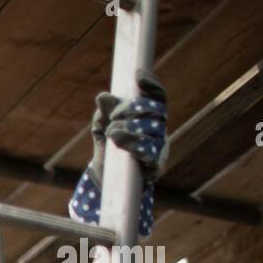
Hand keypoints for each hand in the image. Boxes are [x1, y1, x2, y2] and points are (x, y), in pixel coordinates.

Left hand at [69, 70, 167, 238]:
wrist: (107, 187)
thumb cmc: (109, 155)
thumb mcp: (103, 132)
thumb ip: (104, 116)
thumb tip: (103, 97)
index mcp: (150, 120)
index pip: (157, 99)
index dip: (152, 86)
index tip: (137, 75)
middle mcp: (159, 133)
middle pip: (156, 113)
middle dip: (134, 109)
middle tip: (114, 113)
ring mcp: (159, 151)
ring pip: (154, 133)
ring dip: (132, 128)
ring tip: (112, 131)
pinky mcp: (154, 169)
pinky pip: (150, 155)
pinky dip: (135, 145)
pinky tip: (119, 141)